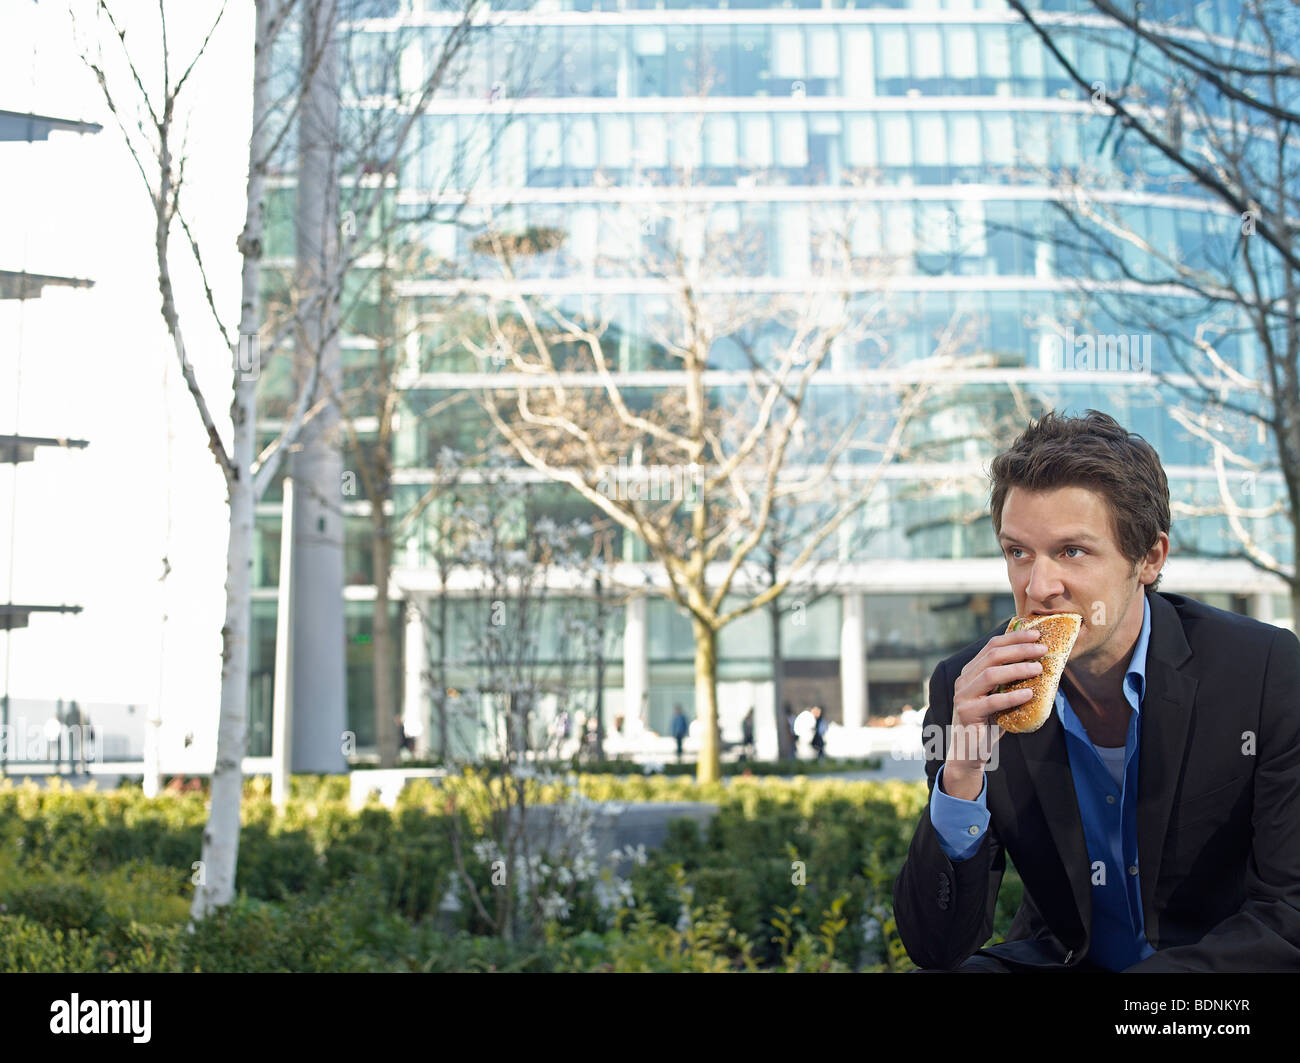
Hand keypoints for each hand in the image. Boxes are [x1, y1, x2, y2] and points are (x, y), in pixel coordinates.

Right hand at [942, 629, 1048, 799]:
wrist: (969, 752)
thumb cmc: (989, 723)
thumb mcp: (1001, 697)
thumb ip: (1012, 682)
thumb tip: (1045, 666)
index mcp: (970, 671)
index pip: (991, 646)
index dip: (1014, 637)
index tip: (1036, 634)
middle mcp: (963, 680)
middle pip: (992, 656)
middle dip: (1020, 649)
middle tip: (1043, 649)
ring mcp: (963, 696)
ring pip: (990, 675)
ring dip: (1017, 669)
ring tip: (1039, 669)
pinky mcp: (967, 713)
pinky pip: (992, 702)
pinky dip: (1012, 696)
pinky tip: (1029, 694)